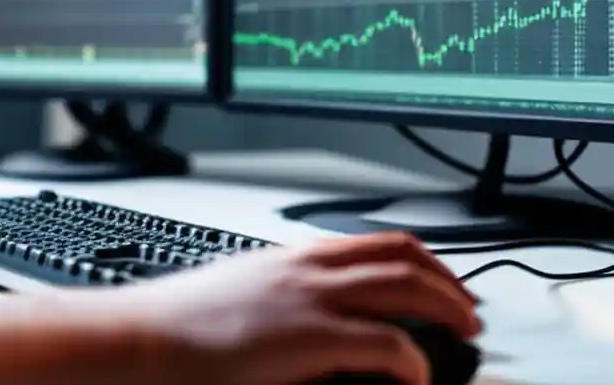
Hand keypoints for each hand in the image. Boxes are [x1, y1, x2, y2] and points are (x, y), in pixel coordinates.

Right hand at [94, 232, 480, 384]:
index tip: (445, 283)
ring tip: (463, 338)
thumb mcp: (246, 291)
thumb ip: (288, 293)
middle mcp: (312, 268)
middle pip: (407, 257)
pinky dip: (413, 361)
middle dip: (451, 284)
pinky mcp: (310, 337)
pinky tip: (416, 378)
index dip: (428, 261)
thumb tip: (321, 314)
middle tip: (470, 314)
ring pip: (408, 288)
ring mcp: (313, 299)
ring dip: (447, 311)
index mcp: (298, 257)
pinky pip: (387, 343)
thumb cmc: (182, 324)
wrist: (143, 339)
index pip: (382, 242)